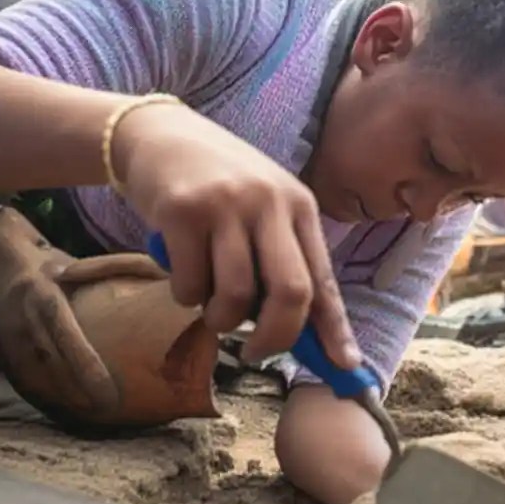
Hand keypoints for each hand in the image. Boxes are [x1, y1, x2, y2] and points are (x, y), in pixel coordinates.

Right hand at [0, 249, 168, 414]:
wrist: (4, 261)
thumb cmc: (59, 266)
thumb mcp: (89, 261)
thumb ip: (127, 268)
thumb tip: (170, 277)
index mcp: (44, 294)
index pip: (64, 334)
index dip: (85, 366)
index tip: (109, 393)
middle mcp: (21, 318)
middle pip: (50, 366)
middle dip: (78, 395)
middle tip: (111, 414)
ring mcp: (8, 338)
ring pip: (36, 382)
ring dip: (64, 403)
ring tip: (96, 419)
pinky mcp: (3, 353)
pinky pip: (26, 385)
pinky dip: (49, 401)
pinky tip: (73, 414)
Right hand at [113, 102, 359, 368]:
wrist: (158, 136)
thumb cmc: (219, 187)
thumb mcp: (264, 208)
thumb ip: (283, 259)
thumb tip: (304, 332)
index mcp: (299, 205)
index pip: (323, 279)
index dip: (335, 328)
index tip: (346, 366)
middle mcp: (269, 202)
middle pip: (290, 292)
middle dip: (276, 336)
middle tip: (256, 352)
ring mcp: (225, 205)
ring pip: (235, 295)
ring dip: (220, 318)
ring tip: (210, 302)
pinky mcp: (181, 212)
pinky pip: (190, 285)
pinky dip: (185, 295)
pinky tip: (181, 272)